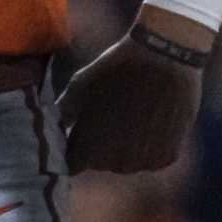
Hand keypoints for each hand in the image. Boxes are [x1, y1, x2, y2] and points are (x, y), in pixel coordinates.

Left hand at [59, 10, 210, 174]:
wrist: (164, 57)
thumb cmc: (116, 68)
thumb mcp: (81, 85)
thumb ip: (64, 110)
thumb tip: (54, 125)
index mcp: (89, 148)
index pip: (73, 164)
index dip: (72, 150)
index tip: (75, 135)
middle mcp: (117, 162)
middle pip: (100, 164)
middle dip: (98, 146)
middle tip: (106, 118)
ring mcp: (144, 162)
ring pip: (126, 163)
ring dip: (124, 148)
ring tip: (129, 117)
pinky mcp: (167, 157)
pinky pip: (150, 160)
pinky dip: (148, 147)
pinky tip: (149, 121)